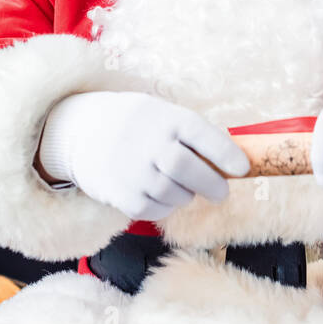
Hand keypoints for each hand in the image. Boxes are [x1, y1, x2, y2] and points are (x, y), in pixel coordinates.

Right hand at [37, 91, 250, 220]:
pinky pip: (155, 210)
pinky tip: (159, 194)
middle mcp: (148, 143)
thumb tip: (233, 158)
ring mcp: (132, 170)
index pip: (203, 136)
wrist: (79, 130)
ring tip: (180, 187)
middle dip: (213, 185)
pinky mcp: (120, 194)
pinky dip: (164, 206)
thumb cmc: (134, 123)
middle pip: (191, 170)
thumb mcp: (160, 113)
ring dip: (186, 195)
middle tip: (221, 192)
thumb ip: (190, 133)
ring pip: (176, 194)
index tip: (243, 168)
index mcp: (165, 118)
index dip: (227, 155)